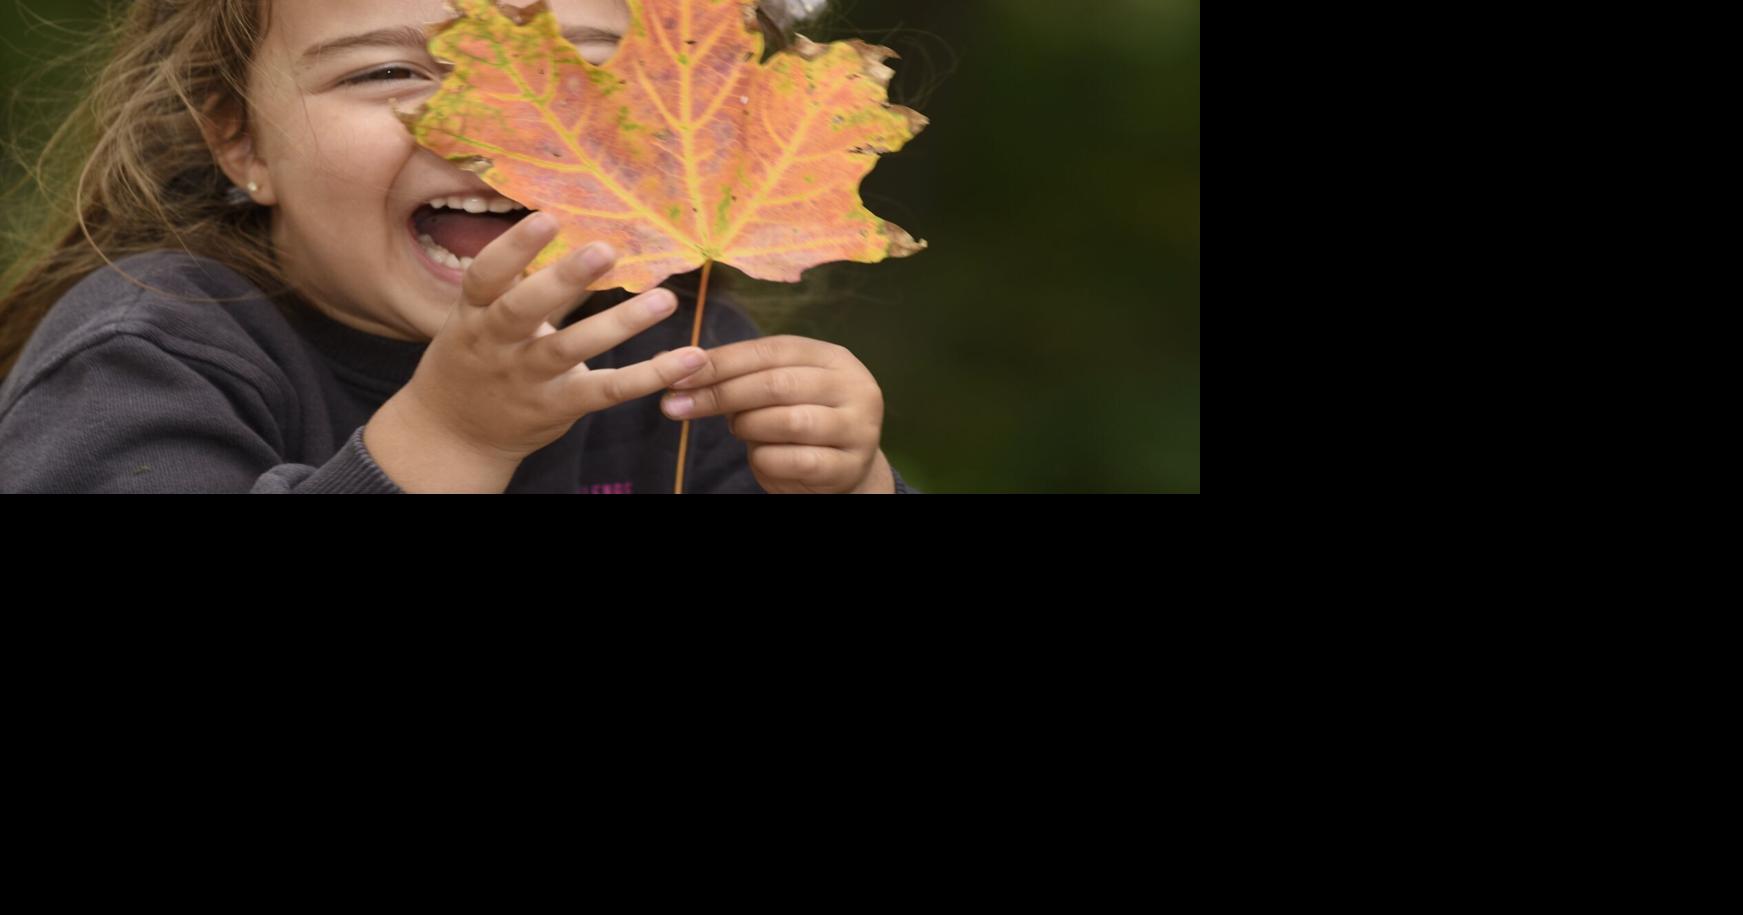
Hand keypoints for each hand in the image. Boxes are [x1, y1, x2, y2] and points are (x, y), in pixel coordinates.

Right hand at [403, 214, 711, 462]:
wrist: (455, 433)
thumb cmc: (477, 358)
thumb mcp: (482, 317)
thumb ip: (526, 283)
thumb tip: (571, 232)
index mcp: (474, 313)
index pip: (485, 276)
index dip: (513, 247)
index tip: (548, 217)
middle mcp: (495, 344)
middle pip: (523, 309)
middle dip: (562, 279)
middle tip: (605, 249)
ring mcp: (527, 378)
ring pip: (571, 349)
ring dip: (620, 324)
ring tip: (664, 299)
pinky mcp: (558, 407)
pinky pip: (607, 390)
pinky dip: (649, 376)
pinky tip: (687, 359)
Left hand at [660, 335, 894, 492]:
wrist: (845, 469)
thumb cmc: (799, 422)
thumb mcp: (774, 390)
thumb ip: (733, 375)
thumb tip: (667, 361)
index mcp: (832, 357)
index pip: (770, 351)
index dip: (720, 362)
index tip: (675, 375)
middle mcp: (853, 386)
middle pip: (777, 384)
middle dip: (722, 394)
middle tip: (677, 406)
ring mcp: (858, 428)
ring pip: (789, 422)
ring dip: (748, 427)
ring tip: (738, 431)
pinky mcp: (850, 466)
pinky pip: (797, 461)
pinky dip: (767, 460)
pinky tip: (761, 457)